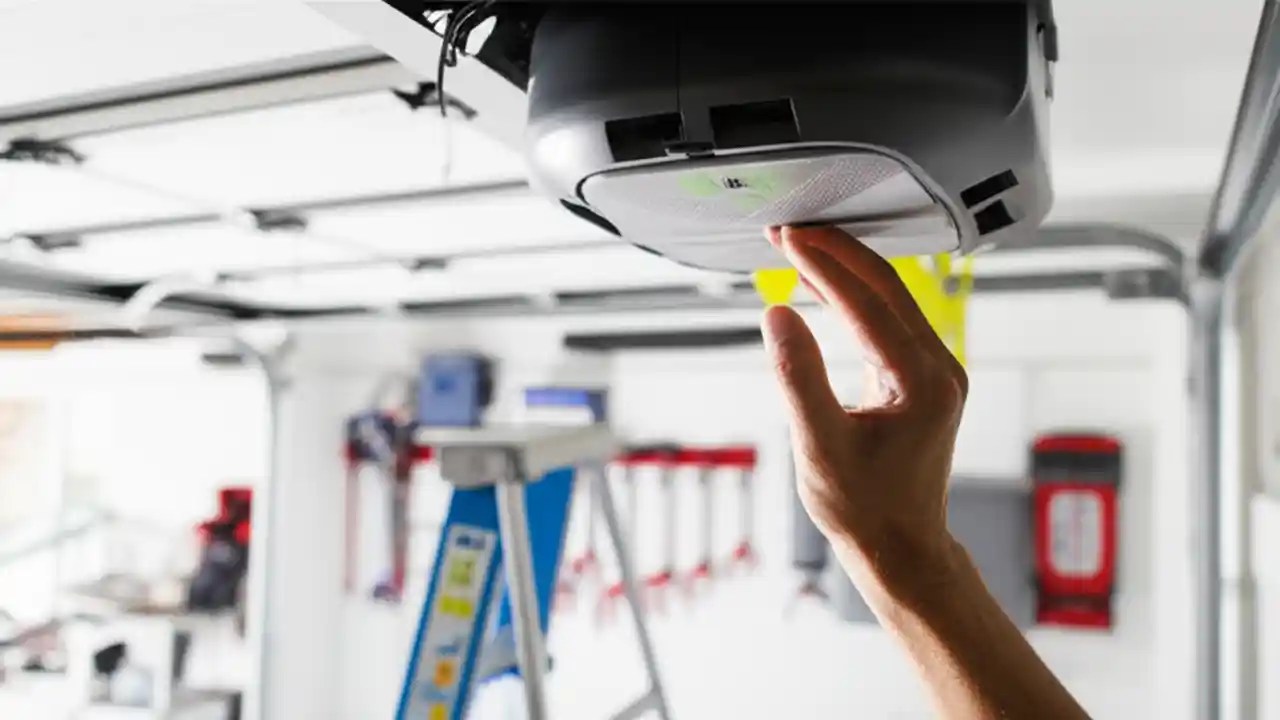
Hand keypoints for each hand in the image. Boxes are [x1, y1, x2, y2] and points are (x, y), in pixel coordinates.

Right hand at [762, 226, 967, 598]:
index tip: (786, 238)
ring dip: (844, 268)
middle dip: (835, 252)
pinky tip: (820, 285)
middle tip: (787, 229)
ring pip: (890, 297)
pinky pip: (889, 319)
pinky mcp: (923, 377)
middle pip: (887, 286)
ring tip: (798, 245)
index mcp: (923, 382)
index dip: (822, 265)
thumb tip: (777, 314)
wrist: (899, 546)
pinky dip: (853, 296)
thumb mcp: (819, 446)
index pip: (866, 304)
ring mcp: (936, 371)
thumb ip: (798, 377)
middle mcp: (940, 368)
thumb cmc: (863, 507)